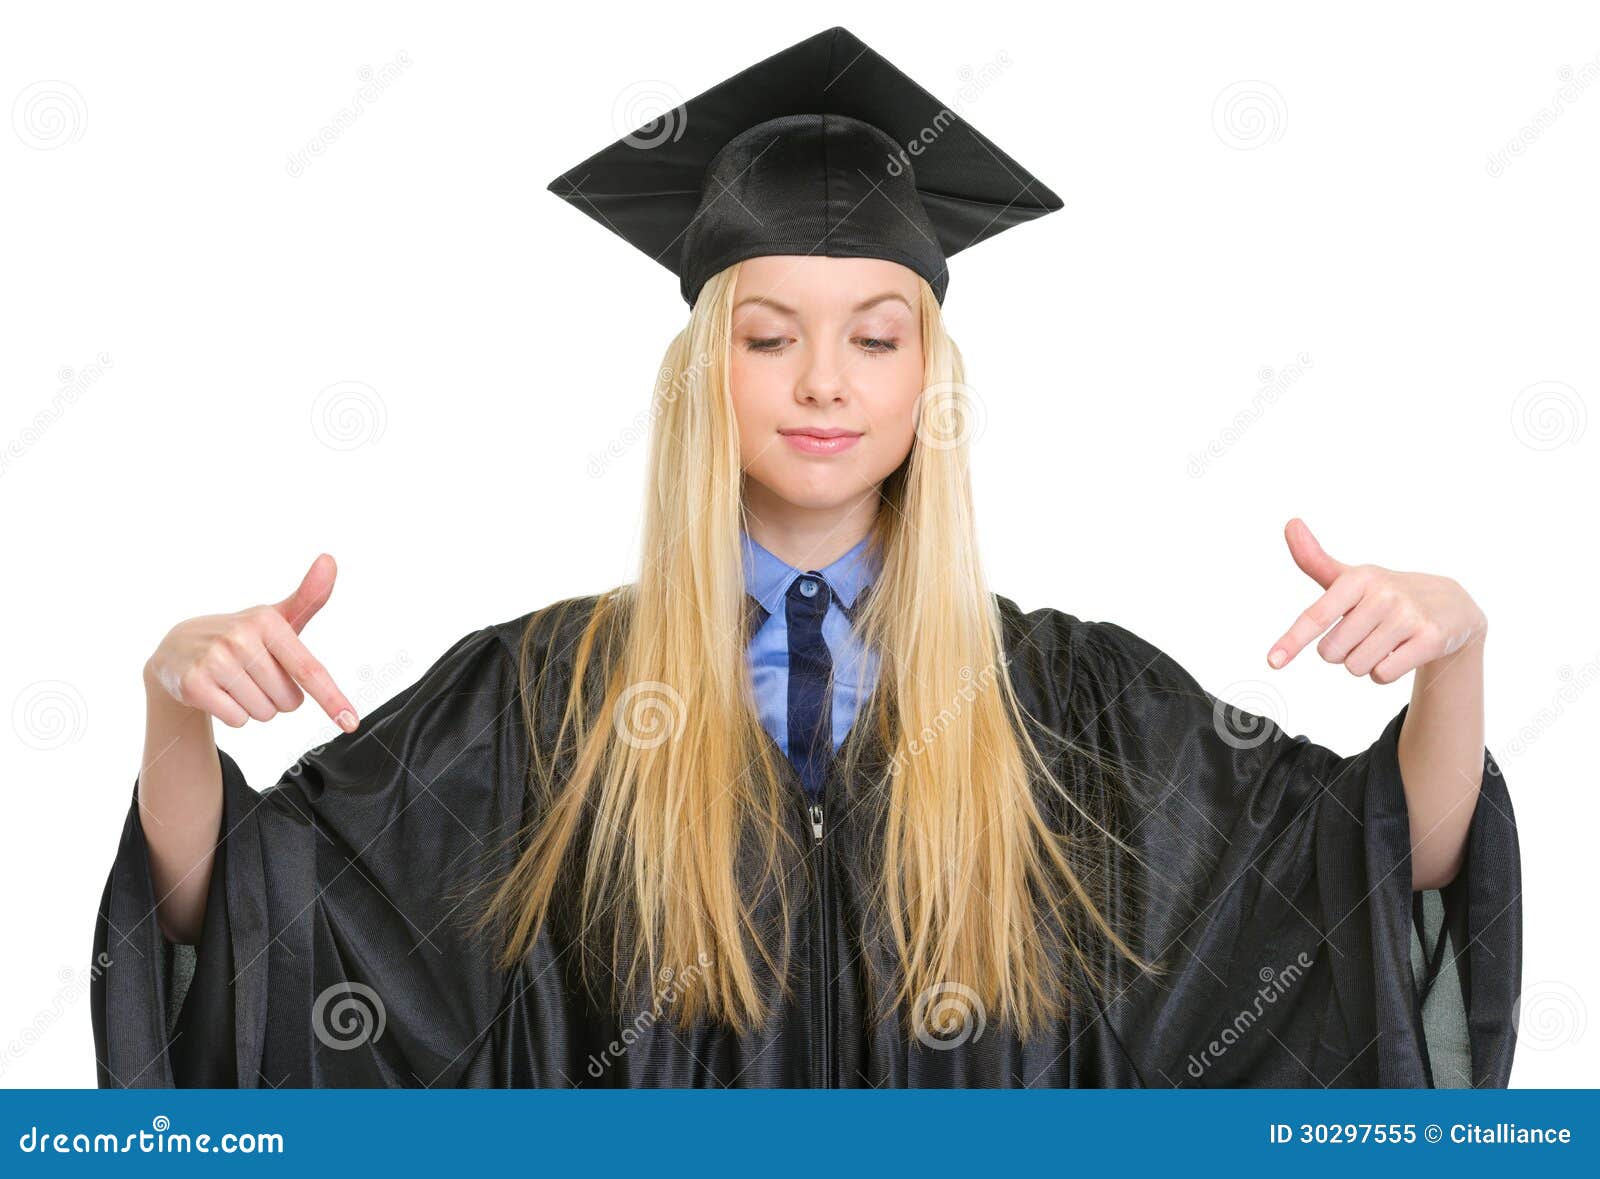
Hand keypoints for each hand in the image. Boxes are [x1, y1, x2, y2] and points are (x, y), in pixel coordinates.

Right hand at [143, 553, 359, 731]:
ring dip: (255, 706)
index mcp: (267, 622)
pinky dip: (233, 714)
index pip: (309, 669)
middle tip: (255, 675)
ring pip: (264, 713)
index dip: (332, 698)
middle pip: (288, 700)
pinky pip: (238, 720)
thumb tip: (330, 559)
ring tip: (236, 682)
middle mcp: (240, 638)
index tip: (351, 722)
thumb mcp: (275, 618)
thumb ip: (309, 597)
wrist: (178, 647)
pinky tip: (218, 692)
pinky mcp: (194, 683)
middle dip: (277, 697)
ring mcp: (214, 660)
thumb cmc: (241, 636)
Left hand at [1265, 519, 1486, 683]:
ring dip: (1364, 663)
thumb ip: (1315, 560)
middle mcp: (1383, 594)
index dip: (1292, 641)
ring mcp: (1408, 615)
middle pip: (1331, 652)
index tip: (1273, 662)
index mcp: (1358, 578)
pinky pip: (1383, 675)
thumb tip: (1290, 523)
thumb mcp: (1352, 578)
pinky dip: (1384, 672)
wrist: (1452, 606)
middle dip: (1341, 652)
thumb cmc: (1386, 594)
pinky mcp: (1430, 638)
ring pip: (1356, 666)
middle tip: (1365, 634)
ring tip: (1385, 642)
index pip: (1315, 616)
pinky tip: (1401, 652)